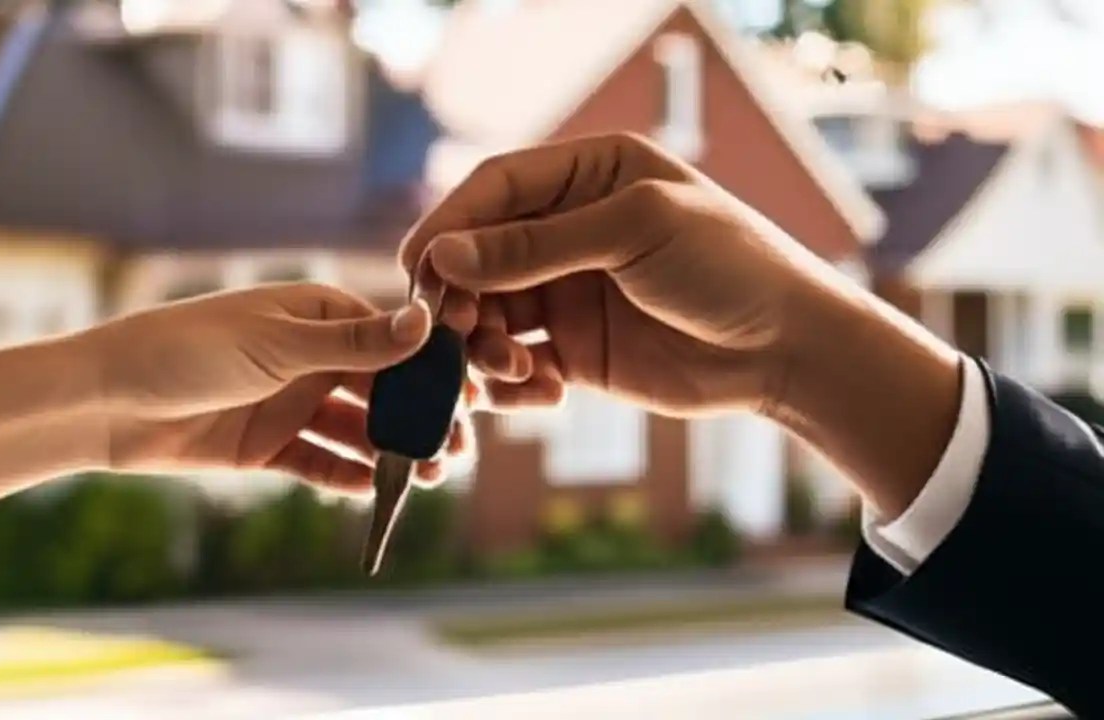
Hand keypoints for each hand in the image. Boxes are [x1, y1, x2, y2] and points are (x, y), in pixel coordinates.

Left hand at [88, 283, 469, 493]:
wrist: (106, 401)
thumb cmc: (187, 351)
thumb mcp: (279, 345)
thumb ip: (355, 344)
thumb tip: (426, 322)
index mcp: (318, 314)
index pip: (393, 341)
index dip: (432, 371)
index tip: (468, 400)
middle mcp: (311, 357)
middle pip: (382, 390)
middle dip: (420, 419)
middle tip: (454, 451)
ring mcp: (290, 402)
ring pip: (357, 431)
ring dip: (391, 452)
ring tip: (424, 476)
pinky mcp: (267, 445)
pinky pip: (320, 463)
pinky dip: (347, 477)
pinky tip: (373, 490)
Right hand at [399, 133, 960, 516]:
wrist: (788, 348)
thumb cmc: (728, 265)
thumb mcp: (634, 233)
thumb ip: (536, 245)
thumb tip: (444, 256)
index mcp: (586, 176)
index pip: (493, 189)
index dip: (448, 225)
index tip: (418, 267)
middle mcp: (568, 231)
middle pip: (477, 257)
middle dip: (457, 297)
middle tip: (450, 334)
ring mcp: (566, 293)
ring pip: (486, 315)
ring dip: (480, 347)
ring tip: (510, 370)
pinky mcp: (573, 352)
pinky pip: (514, 366)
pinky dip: (511, 385)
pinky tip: (542, 393)